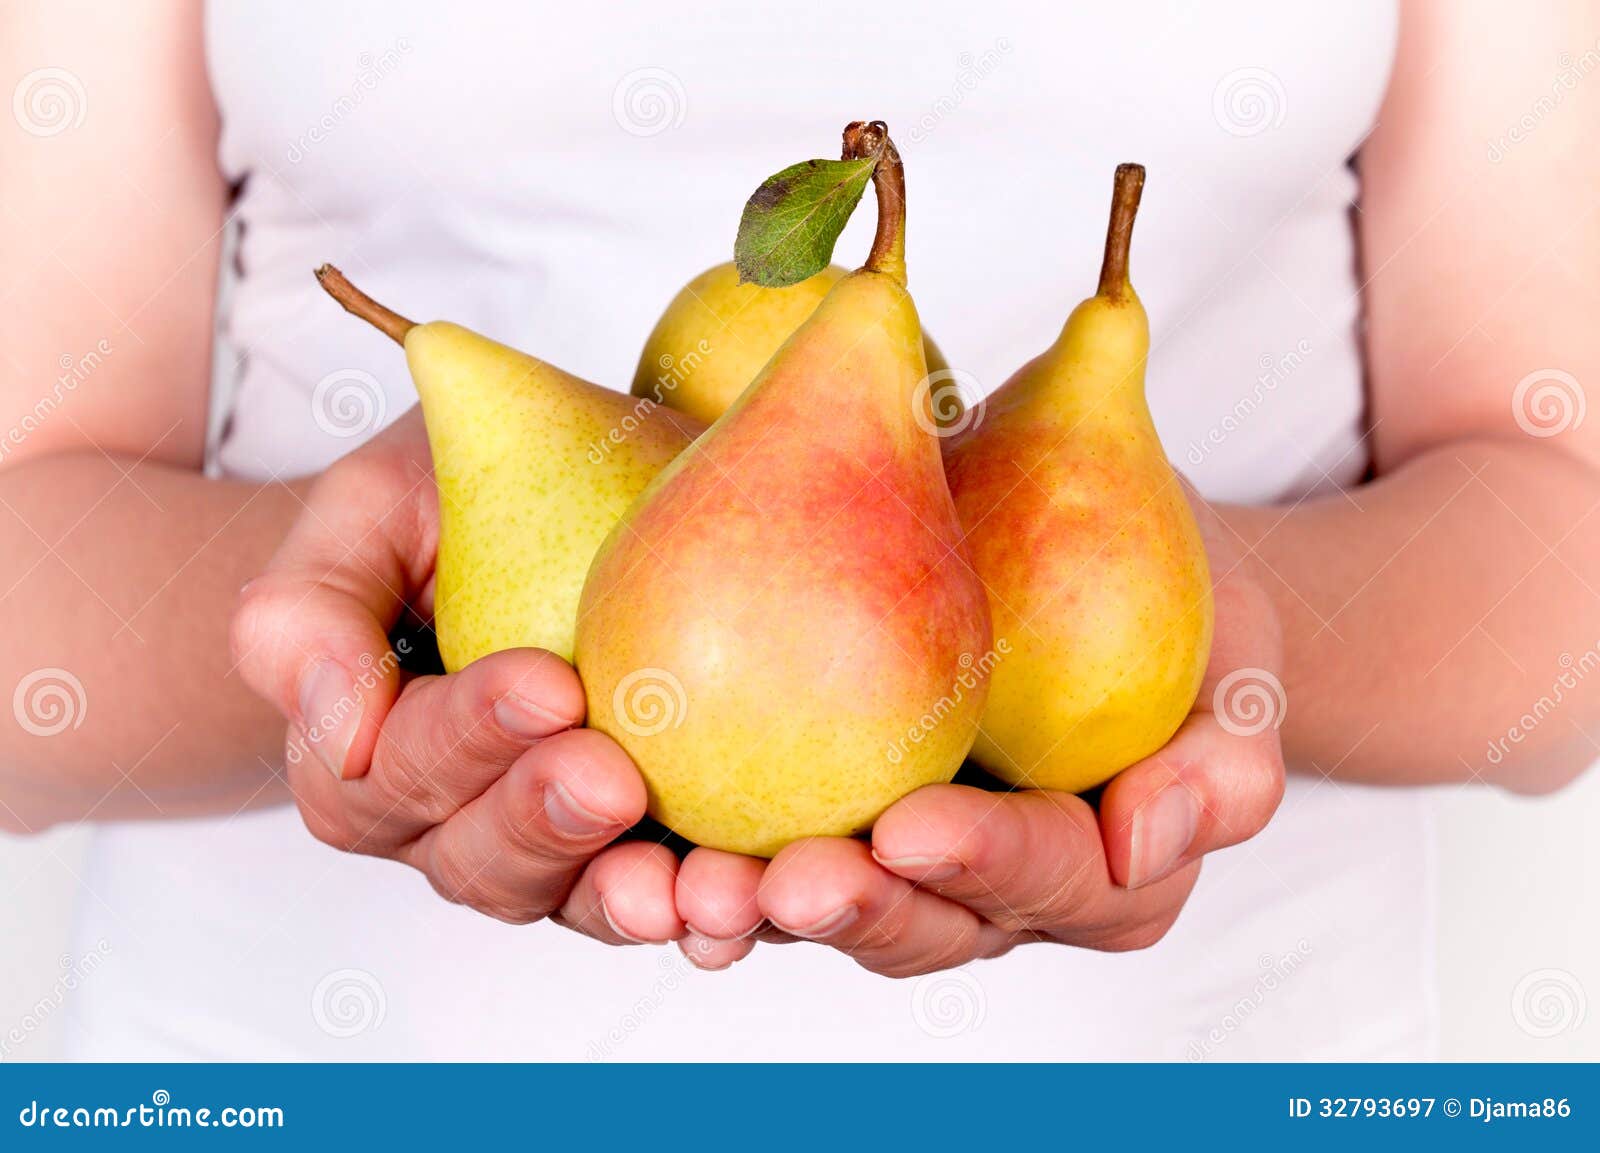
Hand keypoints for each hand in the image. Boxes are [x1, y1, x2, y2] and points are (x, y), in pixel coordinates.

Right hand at [231, 406, 684, 942]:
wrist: (557, 491)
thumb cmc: (446, 497)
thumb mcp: (366, 509)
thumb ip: (309, 608)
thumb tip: (338, 736)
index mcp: (369, 754)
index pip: (399, 770)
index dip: (469, 736)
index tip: (547, 685)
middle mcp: (455, 821)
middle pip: (482, 860)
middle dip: (546, 821)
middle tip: (611, 779)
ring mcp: (555, 847)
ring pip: (574, 901)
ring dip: (627, 896)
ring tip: (682, 885)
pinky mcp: (644, 847)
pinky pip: (668, 900)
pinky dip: (703, 910)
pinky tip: (739, 899)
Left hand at [673, 483, 1284, 974]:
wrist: (1073, 538)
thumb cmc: (1163, 589)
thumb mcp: (1232, 652)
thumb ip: (1226, 745)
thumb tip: (1166, 829)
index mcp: (1094, 871)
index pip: (1047, 879)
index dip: (985, 862)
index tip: (915, 824)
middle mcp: (984, 891)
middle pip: (920, 925)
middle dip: (852, 911)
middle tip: (786, 880)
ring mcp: (889, 863)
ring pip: (820, 911)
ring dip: (749, 910)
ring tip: (683, 886)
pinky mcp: (808, 811)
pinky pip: (746, 846)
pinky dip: (687, 856)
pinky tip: (628, 837)